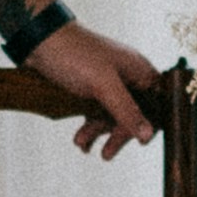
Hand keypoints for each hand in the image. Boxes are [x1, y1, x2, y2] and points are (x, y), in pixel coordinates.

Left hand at [27, 21, 158, 157]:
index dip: (152, 122)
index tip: (142, 142)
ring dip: (98, 132)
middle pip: (134, 113)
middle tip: (107, 154)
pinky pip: (94, 114)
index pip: (157, 101)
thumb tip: (148, 134)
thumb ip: (127, 110)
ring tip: (83, 144)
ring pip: (111, 116)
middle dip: (119, 134)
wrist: (38, 42)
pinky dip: (88, 128)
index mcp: (138, 70)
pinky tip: (80, 141)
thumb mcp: (104, 86)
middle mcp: (126, 77)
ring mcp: (106, 84)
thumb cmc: (75, 55)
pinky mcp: (88, 89)